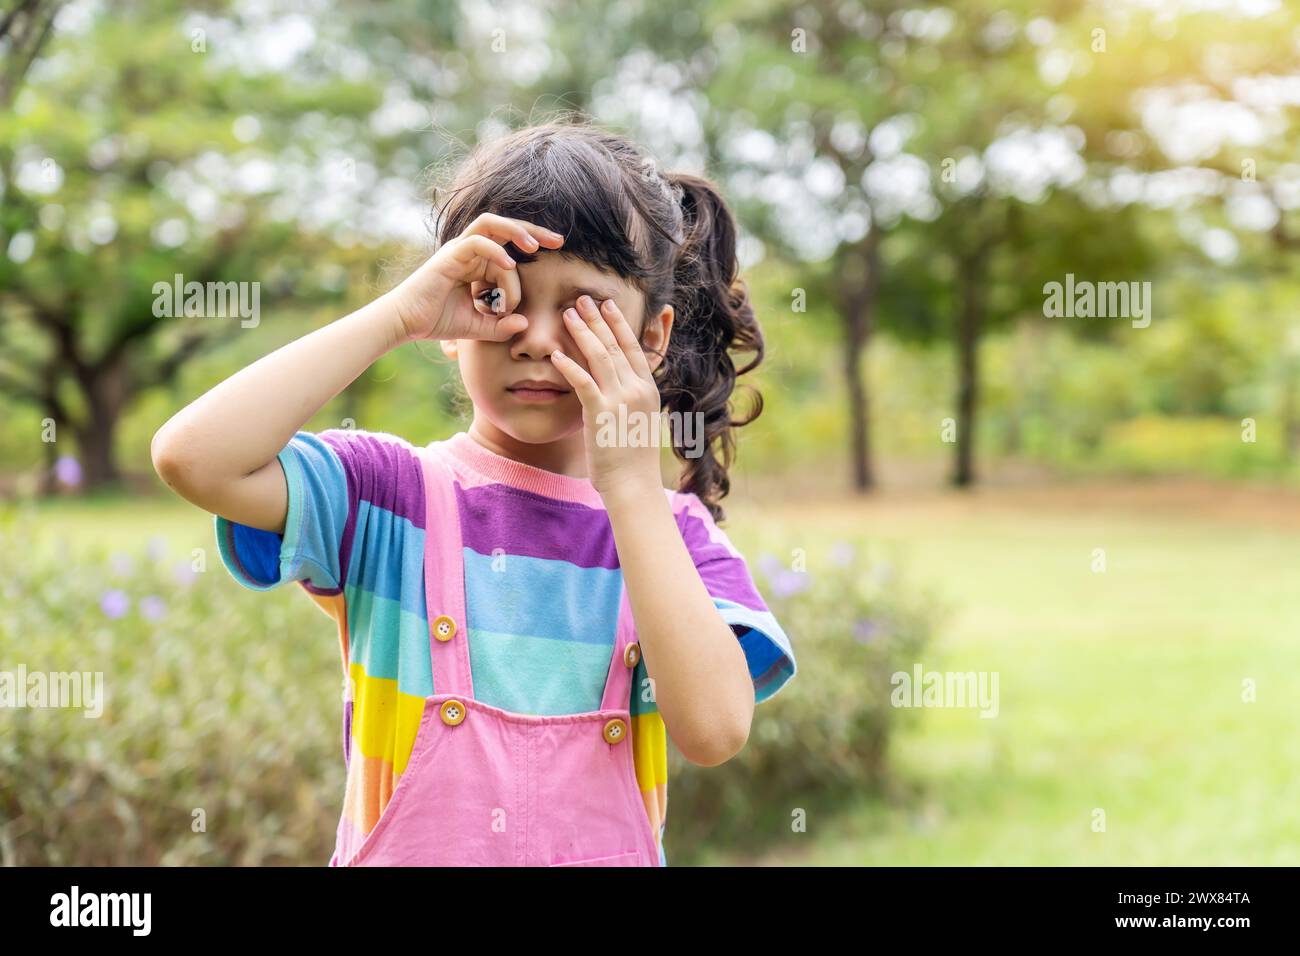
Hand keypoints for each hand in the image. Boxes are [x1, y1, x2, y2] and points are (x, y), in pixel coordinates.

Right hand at [389, 213, 564, 341]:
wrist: (405, 323)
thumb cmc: (437, 321)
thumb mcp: (478, 328)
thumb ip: (501, 327)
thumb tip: (524, 324)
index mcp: (478, 262)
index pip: (510, 248)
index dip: (531, 256)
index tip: (551, 264)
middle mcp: (470, 251)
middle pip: (504, 227)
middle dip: (533, 230)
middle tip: (558, 240)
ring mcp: (458, 250)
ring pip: (490, 226)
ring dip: (514, 231)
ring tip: (534, 245)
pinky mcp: (448, 256)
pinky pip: (475, 243)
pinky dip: (494, 251)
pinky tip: (508, 266)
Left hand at [551, 295, 664, 498]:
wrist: (634, 485)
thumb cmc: (633, 459)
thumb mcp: (639, 421)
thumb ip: (631, 398)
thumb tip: (619, 385)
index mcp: (648, 389)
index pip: (633, 347)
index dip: (618, 324)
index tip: (607, 306)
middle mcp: (637, 389)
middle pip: (614, 345)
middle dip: (597, 319)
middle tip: (582, 298)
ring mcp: (620, 400)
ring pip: (599, 357)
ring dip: (582, 332)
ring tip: (567, 314)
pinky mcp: (601, 414)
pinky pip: (583, 382)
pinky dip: (569, 365)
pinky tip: (556, 353)